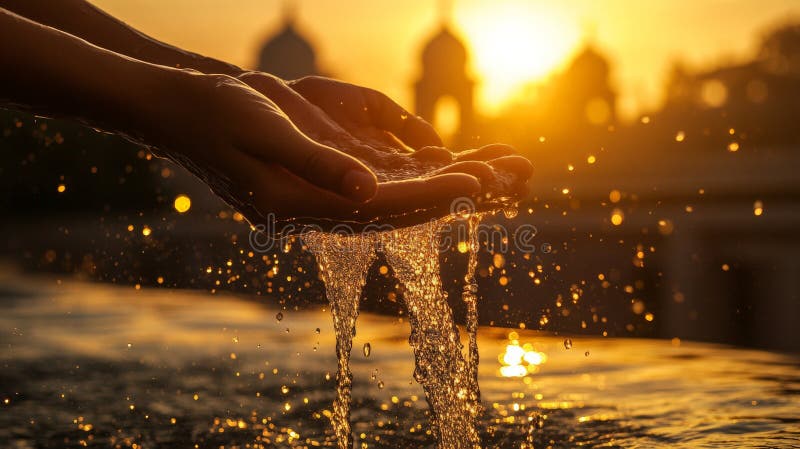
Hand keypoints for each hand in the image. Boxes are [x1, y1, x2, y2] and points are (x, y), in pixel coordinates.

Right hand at [237, 73, 532, 196]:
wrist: (191, 111)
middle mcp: (329, 205)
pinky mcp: (338, 168)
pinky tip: (465, 158)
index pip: (384, 207)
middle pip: (409, 204)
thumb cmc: (220, 119)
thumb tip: (367, 191)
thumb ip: (316, 164)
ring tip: (510, 165)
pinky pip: (394, 173)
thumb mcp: (265, 134)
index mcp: (307, 206)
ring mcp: (336, 188)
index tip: (478, 185)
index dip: (432, 197)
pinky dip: (431, 167)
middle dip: (463, 190)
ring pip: (409, 189)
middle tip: (518, 176)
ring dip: (458, 176)